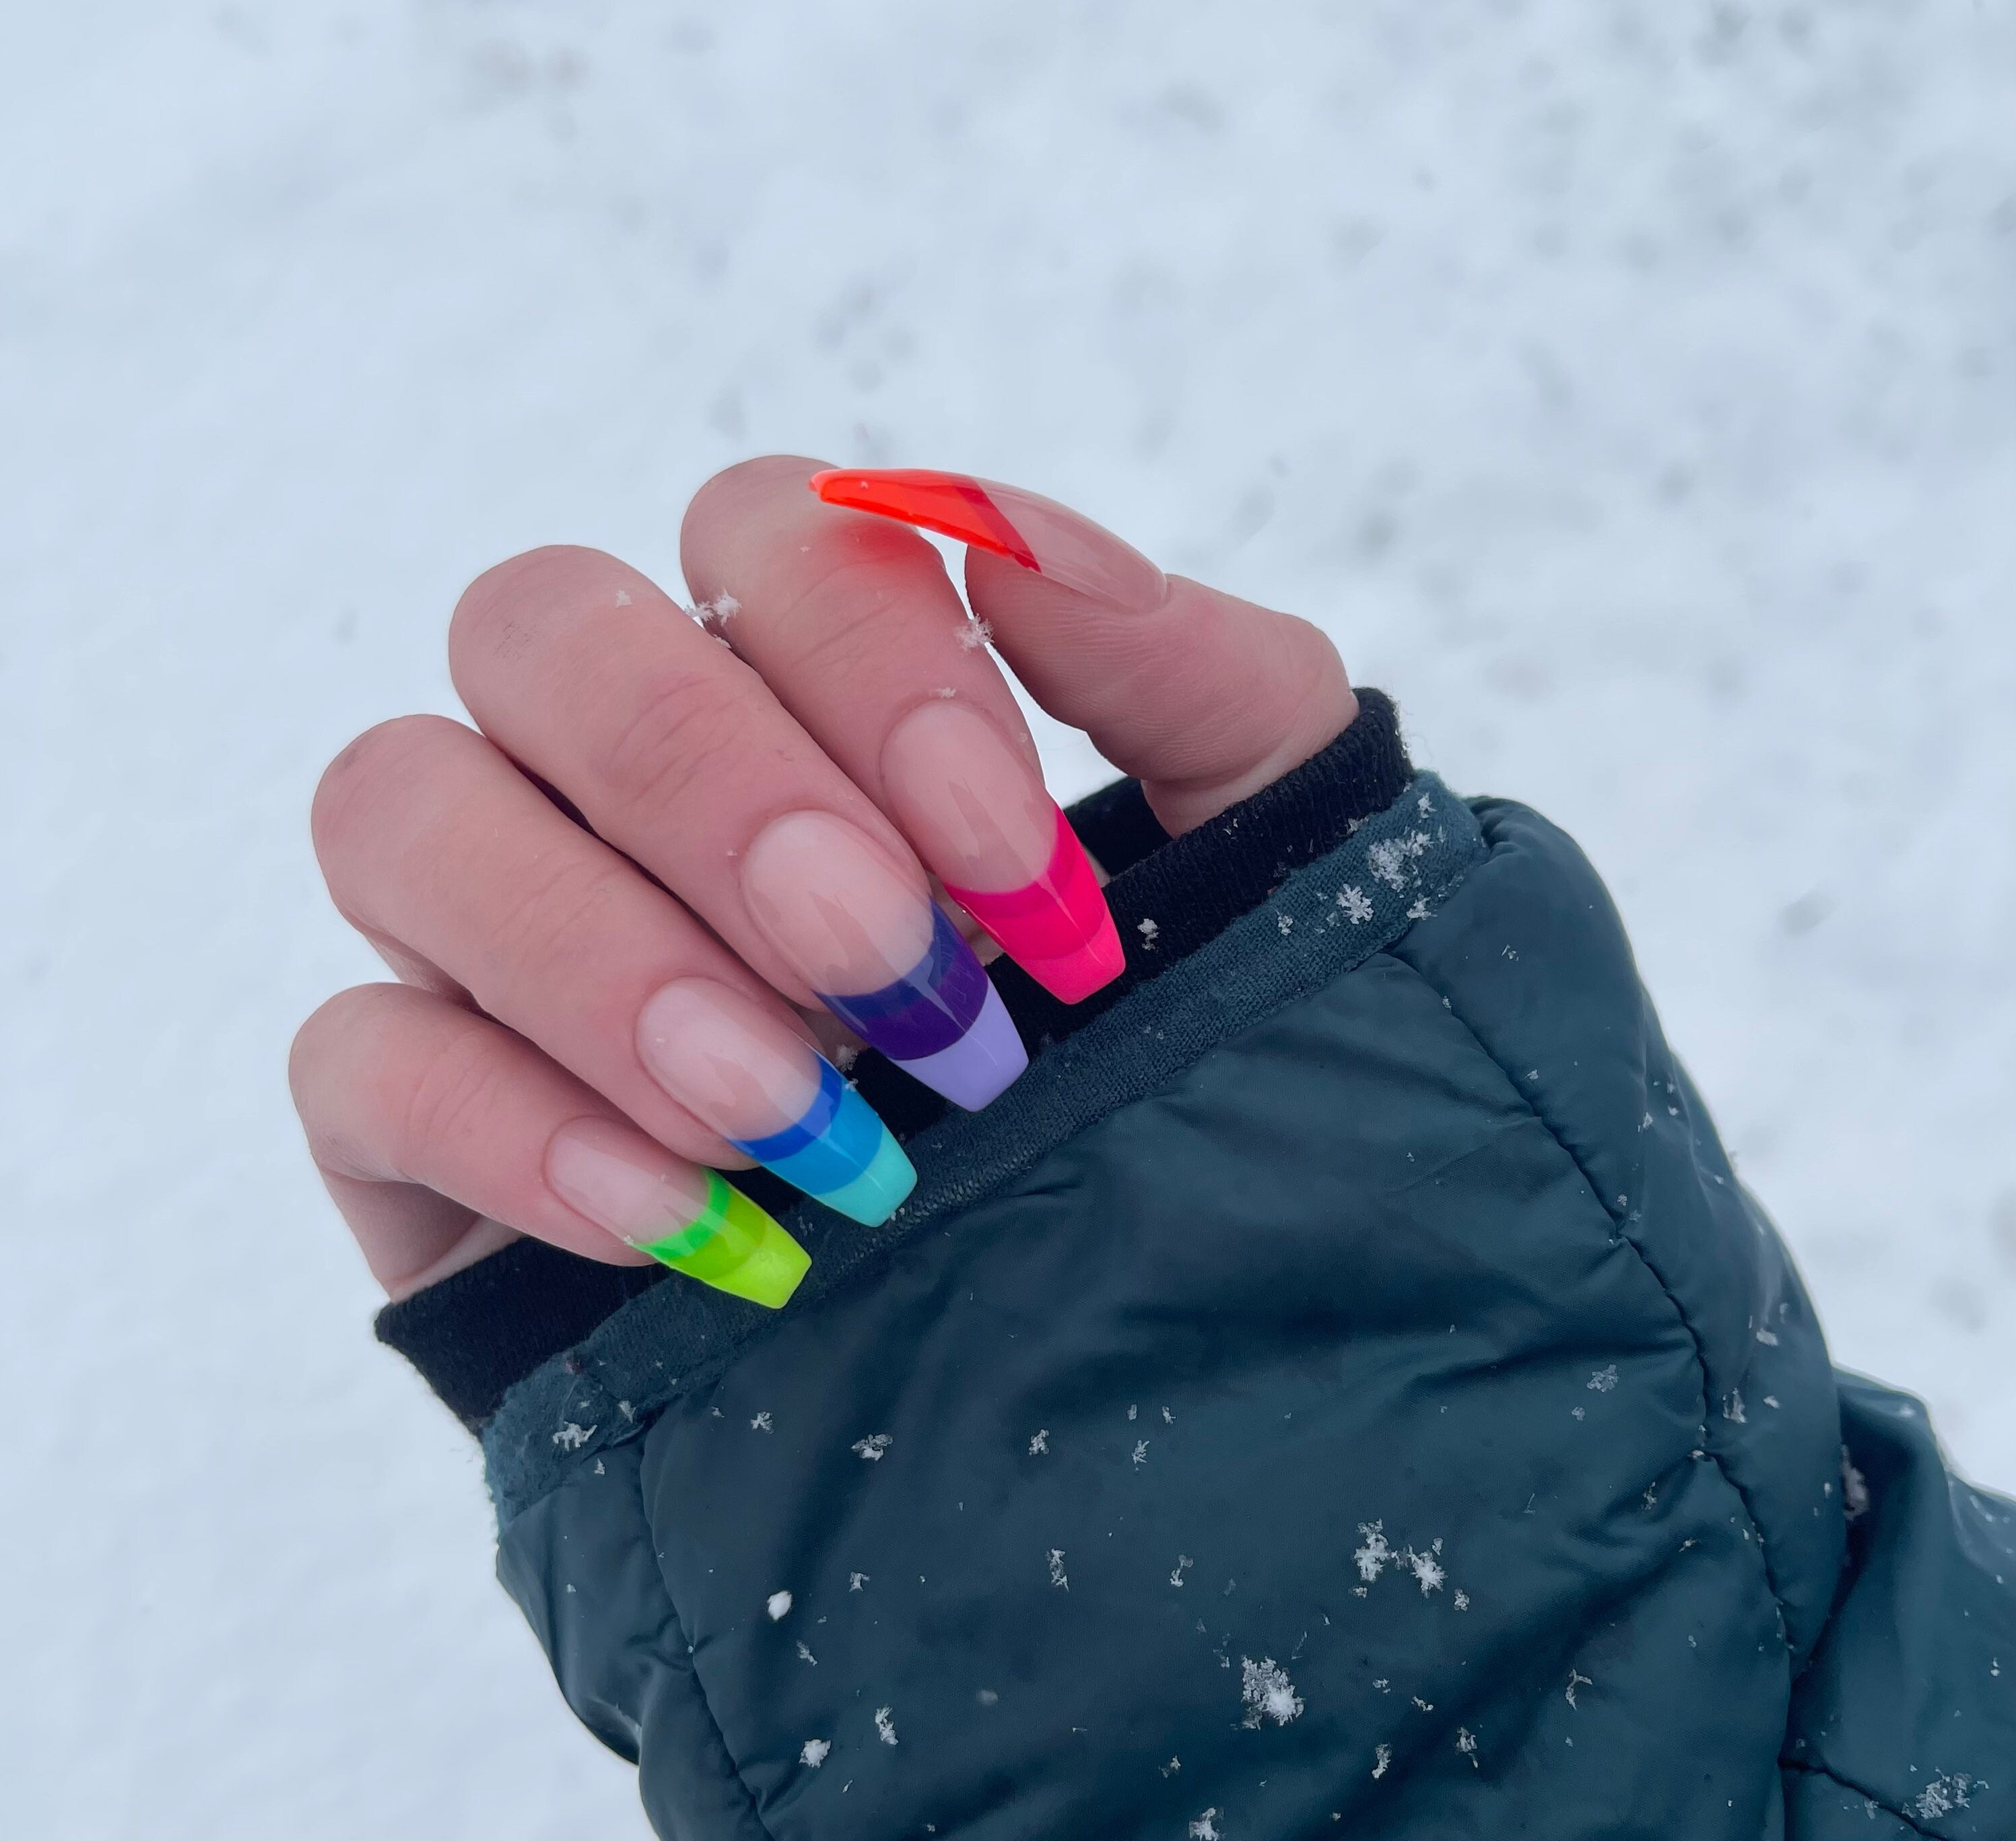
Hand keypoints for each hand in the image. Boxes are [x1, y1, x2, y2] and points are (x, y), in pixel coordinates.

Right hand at [290, 458, 1352, 1303]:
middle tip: (888, 972)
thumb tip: (1023, 538)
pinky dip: (512, 1125)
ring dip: (598, 953)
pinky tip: (681, 1222)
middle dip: (718, 791)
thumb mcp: (1256, 866)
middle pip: (539, 630)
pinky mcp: (415, 1110)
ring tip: (789, 1112)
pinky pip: (357, 1053)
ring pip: (397, 808)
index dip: (870, 664)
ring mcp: (495, 925)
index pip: (761, 533)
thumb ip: (1193, 678)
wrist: (1104, 1337)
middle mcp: (622, 768)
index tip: (1007, 862)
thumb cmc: (1172, 1060)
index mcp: (809, 675)